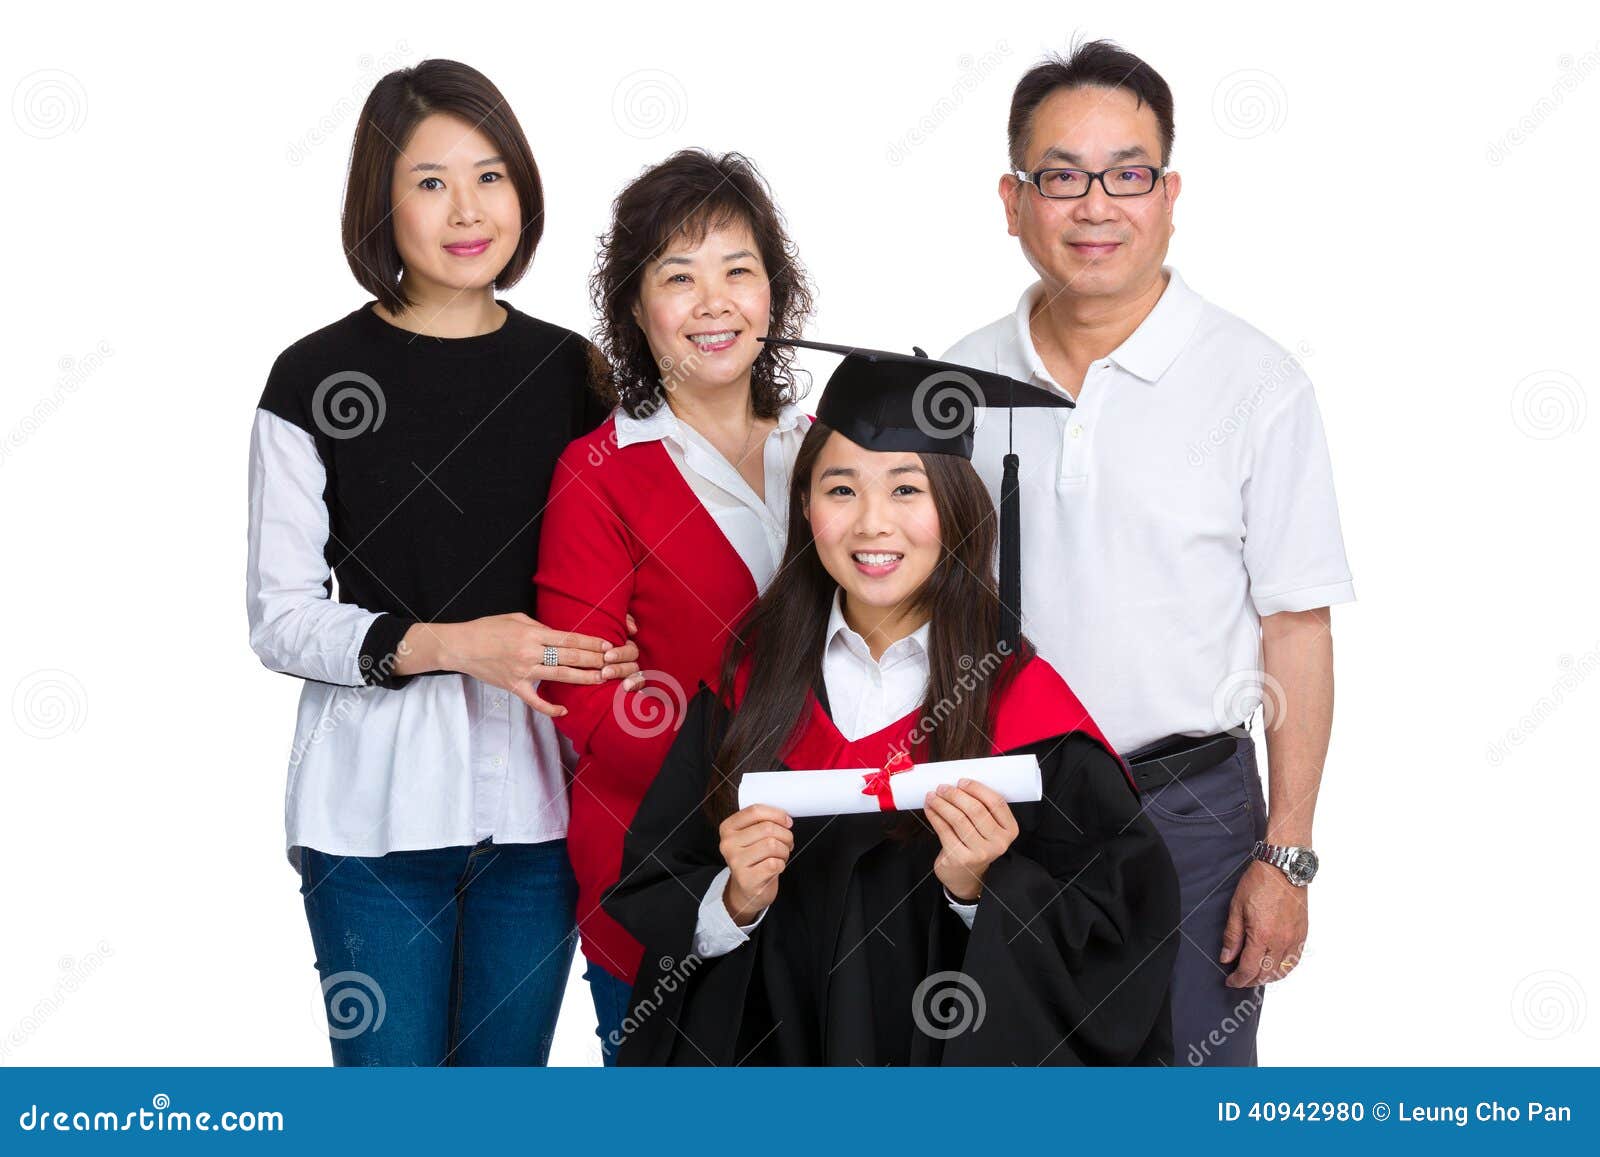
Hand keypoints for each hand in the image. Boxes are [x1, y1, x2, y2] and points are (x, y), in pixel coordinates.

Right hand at [415, 613, 642, 717]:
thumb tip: (560, 635)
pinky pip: (535, 700)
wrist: (460, 646)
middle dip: (594, 660)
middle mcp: (530, 652)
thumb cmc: (487, 628)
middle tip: (613, 663)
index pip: (569, 639)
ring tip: (601, 680)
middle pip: (570, 658)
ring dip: (583, 678)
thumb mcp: (515, 618)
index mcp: (532, 633)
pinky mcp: (513, 686)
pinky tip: (565, 710)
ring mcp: (522, 671)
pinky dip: (550, 707)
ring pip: (559, 676)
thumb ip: (540, 627)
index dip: (590, 643)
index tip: (607, 645)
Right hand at [718, 804, 792, 923]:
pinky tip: (776, 866)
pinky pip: (774, 864)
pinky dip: (781, 864)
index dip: (776, 814)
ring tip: (781, 855)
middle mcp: (728, 844)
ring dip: (784, 850)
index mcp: (728, 828)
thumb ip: (762, 822)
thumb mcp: (751, 836)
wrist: (748, 888)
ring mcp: (735, 862)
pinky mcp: (747, 879)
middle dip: (785, 835)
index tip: (786, 821)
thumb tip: (784, 817)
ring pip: (772, 845)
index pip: (755, 811)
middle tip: (787, 842)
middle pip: (767, 828)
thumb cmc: (754, 858)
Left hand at [924, 779, 1017, 901]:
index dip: (978, 789)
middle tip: (943, 787)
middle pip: (976, 810)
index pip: (997, 803)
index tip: (962, 781)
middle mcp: (998, 843)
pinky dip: (935, 816)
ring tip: (933, 796)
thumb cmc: (975, 843)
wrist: (965, 875)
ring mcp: (979, 853)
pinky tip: (930, 808)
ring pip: (958, 819)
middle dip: (956, 795)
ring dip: (942, 803)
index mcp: (1009, 830)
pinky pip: (944, 830)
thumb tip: (959, 784)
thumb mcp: (988, 829)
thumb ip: (983, 809)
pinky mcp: (960, 858)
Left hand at [1220, 860, 1308, 986]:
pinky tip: (1275, 966)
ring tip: (1256, 975)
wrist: (1283, 868)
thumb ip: (1232, 936)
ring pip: (1283, 971)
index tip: (1230, 981)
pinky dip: (1284, 968)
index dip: (1238, 979)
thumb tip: (1226, 957)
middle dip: (1251, 980)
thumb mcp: (1236, 908)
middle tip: (1240, 979)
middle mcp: (1281, 941)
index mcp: (1262, 936)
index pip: (1249, 969)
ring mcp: (1294, 939)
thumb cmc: (1259, 883)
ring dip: (1268, 977)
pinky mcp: (1302, 934)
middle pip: (1266, 974)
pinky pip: (1295, 960)